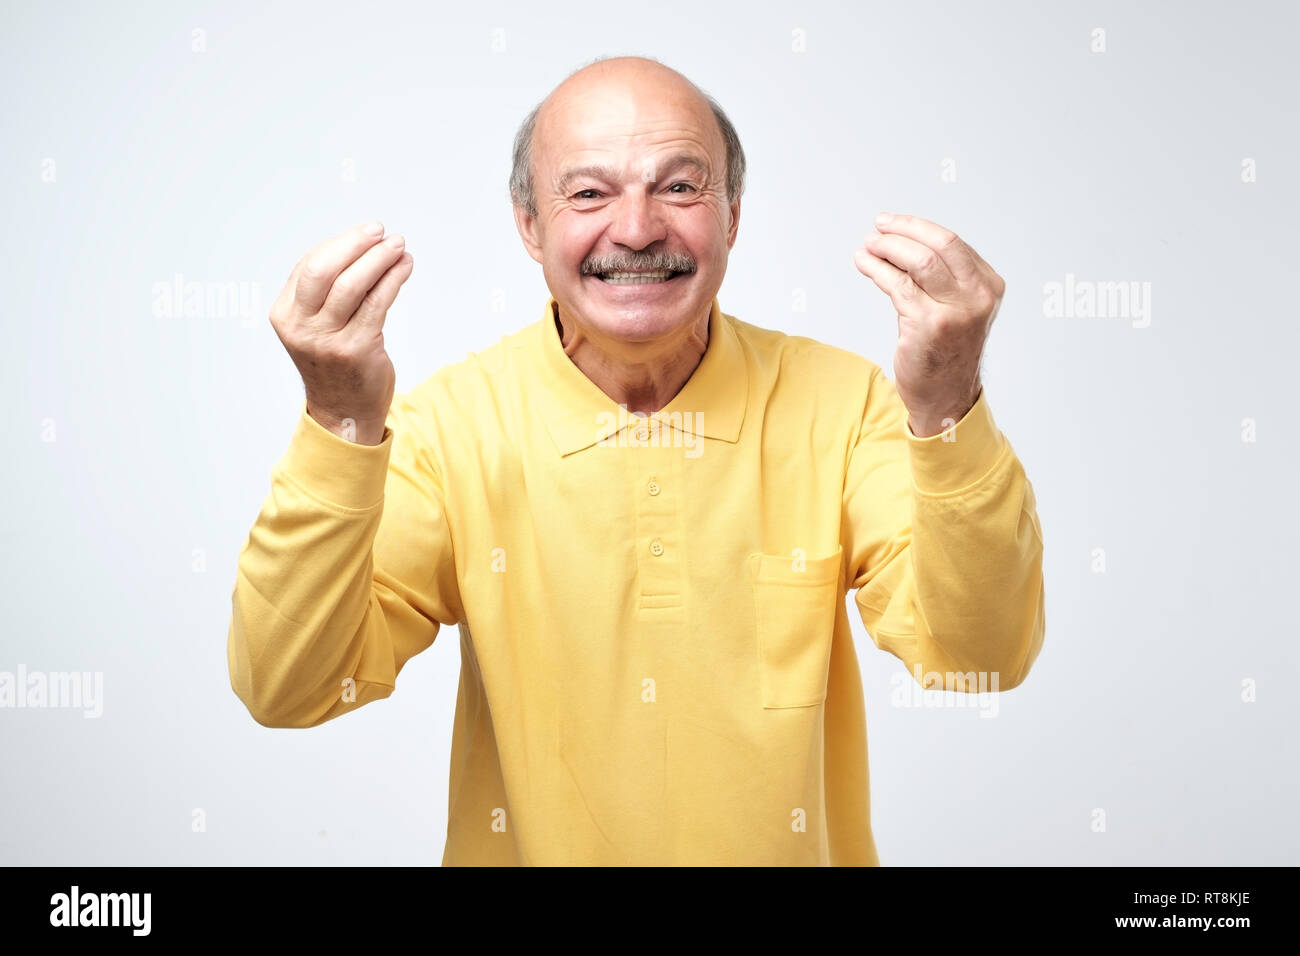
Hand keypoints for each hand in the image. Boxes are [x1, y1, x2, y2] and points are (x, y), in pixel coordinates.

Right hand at [269, 221, 413, 443]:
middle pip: (325, 270)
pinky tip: (404, 267)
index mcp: (284, 315)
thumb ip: (323, 292)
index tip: (365, 233)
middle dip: (355, 244)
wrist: (344, 411)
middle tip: (380, 231)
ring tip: (398, 245)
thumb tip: (357, 245)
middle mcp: (302, 327)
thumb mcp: (314, 325)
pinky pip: (378, 303)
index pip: (309, 265)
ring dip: (379, 259)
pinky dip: (393, 279)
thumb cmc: (334, 361)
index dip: (340, 244)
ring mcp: (328, 340)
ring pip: (353, 284)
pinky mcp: (357, 349)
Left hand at [853, 213, 1002, 437]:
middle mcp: (978, 295)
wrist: (945, 393)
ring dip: (887, 248)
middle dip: (904, 230)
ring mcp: (955, 311)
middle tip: (879, 226)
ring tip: (868, 246)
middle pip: (939, 244)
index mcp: (989, 285)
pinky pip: (897, 286)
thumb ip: (938, 276)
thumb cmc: (946, 348)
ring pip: (918, 262)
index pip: (952, 243)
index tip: (893, 224)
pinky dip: (876, 270)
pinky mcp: (928, 325)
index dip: (917, 228)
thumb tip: (897, 241)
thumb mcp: (954, 306)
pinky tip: (864, 264)